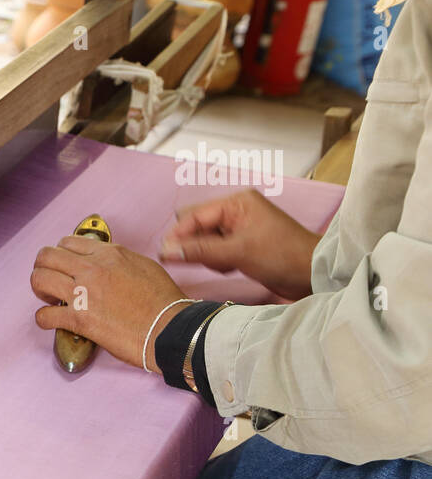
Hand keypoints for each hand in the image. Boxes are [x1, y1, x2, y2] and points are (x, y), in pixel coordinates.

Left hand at [31, 235, 188, 372]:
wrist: (170, 329)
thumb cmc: (164, 302)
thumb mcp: (142, 265)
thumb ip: (117, 259)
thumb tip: (104, 261)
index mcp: (108, 253)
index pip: (67, 242)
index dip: (60, 255)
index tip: (63, 266)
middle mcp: (92, 268)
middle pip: (46, 256)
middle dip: (43, 268)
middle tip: (50, 282)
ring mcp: (83, 293)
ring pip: (39, 279)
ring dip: (39, 289)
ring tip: (50, 299)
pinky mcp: (79, 319)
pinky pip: (44, 315)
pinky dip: (43, 319)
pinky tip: (51, 321)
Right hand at [159, 189, 318, 300]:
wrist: (314, 275)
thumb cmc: (283, 256)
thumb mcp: (237, 252)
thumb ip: (200, 250)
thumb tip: (168, 251)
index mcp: (237, 203)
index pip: (195, 215)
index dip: (178, 235)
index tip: (165, 254)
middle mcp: (236, 212)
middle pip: (197, 226)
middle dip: (194, 244)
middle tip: (203, 260)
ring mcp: (239, 229)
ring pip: (204, 241)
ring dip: (206, 255)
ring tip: (224, 265)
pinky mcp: (242, 246)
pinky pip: (215, 251)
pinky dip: (216, 261)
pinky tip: (229, 268)